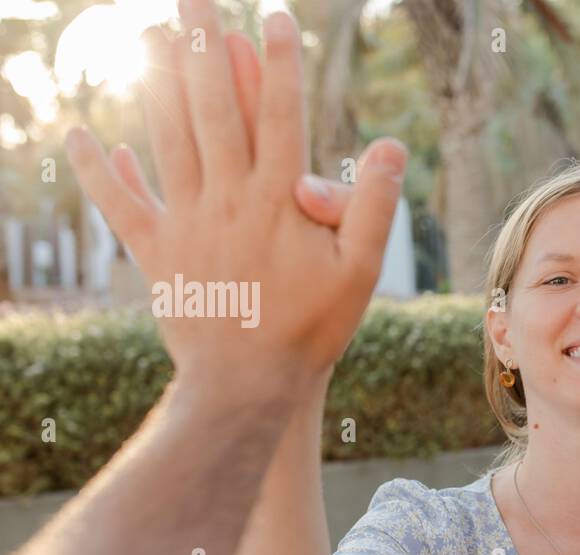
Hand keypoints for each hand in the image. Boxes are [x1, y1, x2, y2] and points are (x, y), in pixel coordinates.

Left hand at [66, 1, 406, 390]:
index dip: (280, 64)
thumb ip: (372, 206)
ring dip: (158, 82)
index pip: (281, 116)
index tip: (276, 17)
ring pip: (167, 138)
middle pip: (213, 108)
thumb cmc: (311, 330)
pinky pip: (122, 204)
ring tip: (149, 33)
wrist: (246, 385)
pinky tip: (84, 136)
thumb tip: (389, 146)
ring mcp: (186, 223)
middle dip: (205, 47)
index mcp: (278, 201)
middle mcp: (227, 199)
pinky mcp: (157, 253)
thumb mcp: (359, 272)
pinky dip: (101, 171)